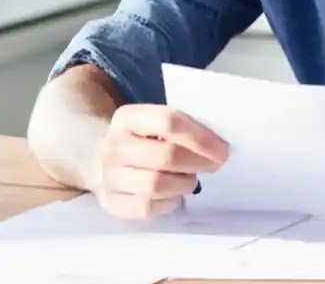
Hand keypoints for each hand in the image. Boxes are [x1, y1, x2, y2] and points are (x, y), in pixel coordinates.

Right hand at [91, 104, 229, 218]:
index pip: (168, 122)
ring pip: (156, 185)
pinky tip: (173, 194)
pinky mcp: (110, 202)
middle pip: (165, 156)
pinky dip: (168, 203)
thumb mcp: (154, 123)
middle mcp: (113, 146)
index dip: (201, 137)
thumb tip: (218, 148)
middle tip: (214, 165)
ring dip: (184, 184)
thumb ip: (182, 128)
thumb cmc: (143, 140)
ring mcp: (108, 176)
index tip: (223, 150)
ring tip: (191, 180)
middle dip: (198, 162)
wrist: (101, 160)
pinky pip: (147, 207)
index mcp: (128, 118)